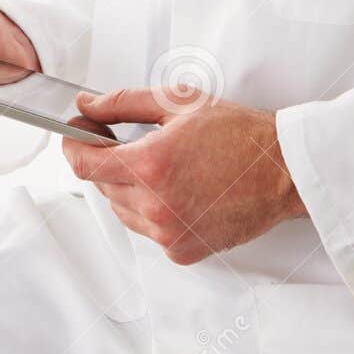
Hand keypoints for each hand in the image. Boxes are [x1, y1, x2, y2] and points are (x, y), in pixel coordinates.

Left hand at [61, 88, 306, 264]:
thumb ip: (123, 102)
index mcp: (151, 165)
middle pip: (101, 186)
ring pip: (122, 209)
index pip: (84, 164)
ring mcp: (168, 233)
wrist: (281, 171)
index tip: (75, 133)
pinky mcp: (181, 251)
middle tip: (120, 138)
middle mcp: (155, 205)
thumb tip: (87, 106)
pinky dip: (150, 208)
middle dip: (104, 160)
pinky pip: (146, 229)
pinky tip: (175, 188)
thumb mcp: (177, 102)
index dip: (72, 145)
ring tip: (158, 163)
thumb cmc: (238, 134)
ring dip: (127, 186)